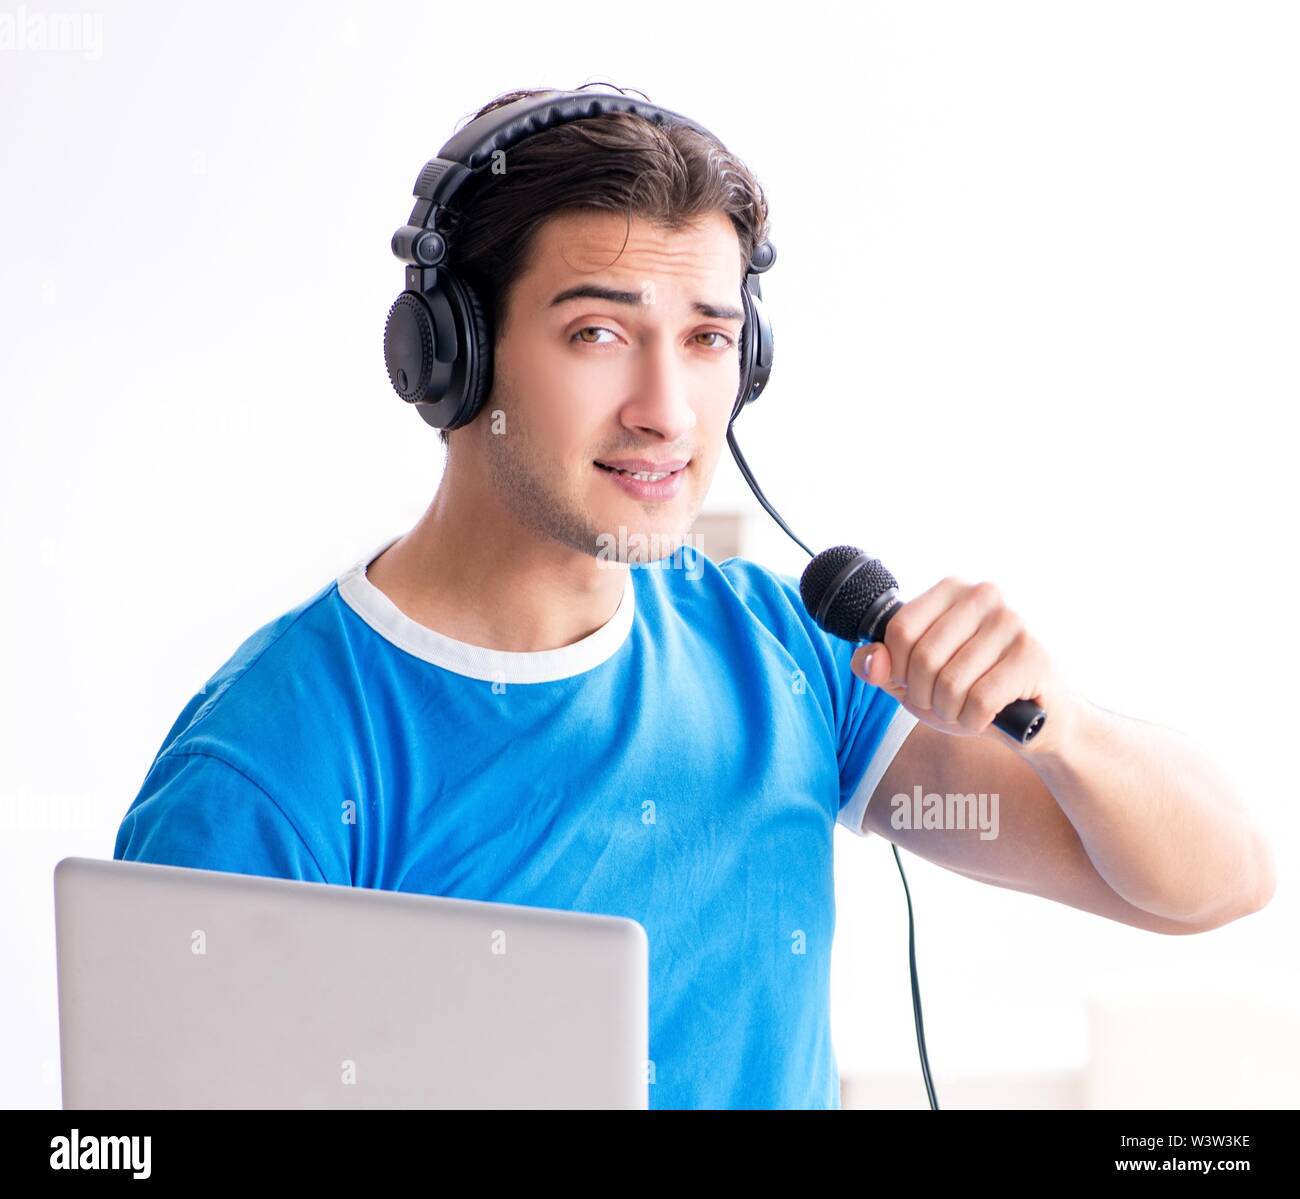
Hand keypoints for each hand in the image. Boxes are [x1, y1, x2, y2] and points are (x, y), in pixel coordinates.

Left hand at [850, 576, 1077, 755]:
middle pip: (923, 657)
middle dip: (924, 695)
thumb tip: (869, 659)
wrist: (1034, 719)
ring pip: (950, 682)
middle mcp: (983, 596)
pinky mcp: (1033, 656)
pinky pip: (980, 700)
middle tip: (943, 702)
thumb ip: (881, 668)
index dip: (896, 669)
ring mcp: (1012, 623)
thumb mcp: (912, 680)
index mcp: (950, 591)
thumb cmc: (969, 691)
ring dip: (950, 711)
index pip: (899, 630)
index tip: (913, 681)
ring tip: (966, 707)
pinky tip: (987, 716)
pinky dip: (974, 720)